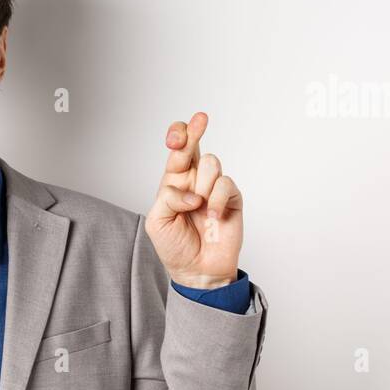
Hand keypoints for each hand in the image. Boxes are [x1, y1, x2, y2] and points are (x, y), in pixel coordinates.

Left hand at [144, 112, 242, 289]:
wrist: (198, 270)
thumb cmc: (175, 246)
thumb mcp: (157, 222)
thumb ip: (168, 198)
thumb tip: (191, 192)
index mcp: (174, 182)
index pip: (177, 151)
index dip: (178, 136)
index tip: (178, 134)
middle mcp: (194, 181)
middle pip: (195, 146)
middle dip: (194, 131)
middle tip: (200, 119)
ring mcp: (214, 188)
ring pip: (210, 163)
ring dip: (201, 185)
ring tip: (197, 207)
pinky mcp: (231, 199)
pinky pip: (225, 185)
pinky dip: (216, 201)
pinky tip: (212, 217)